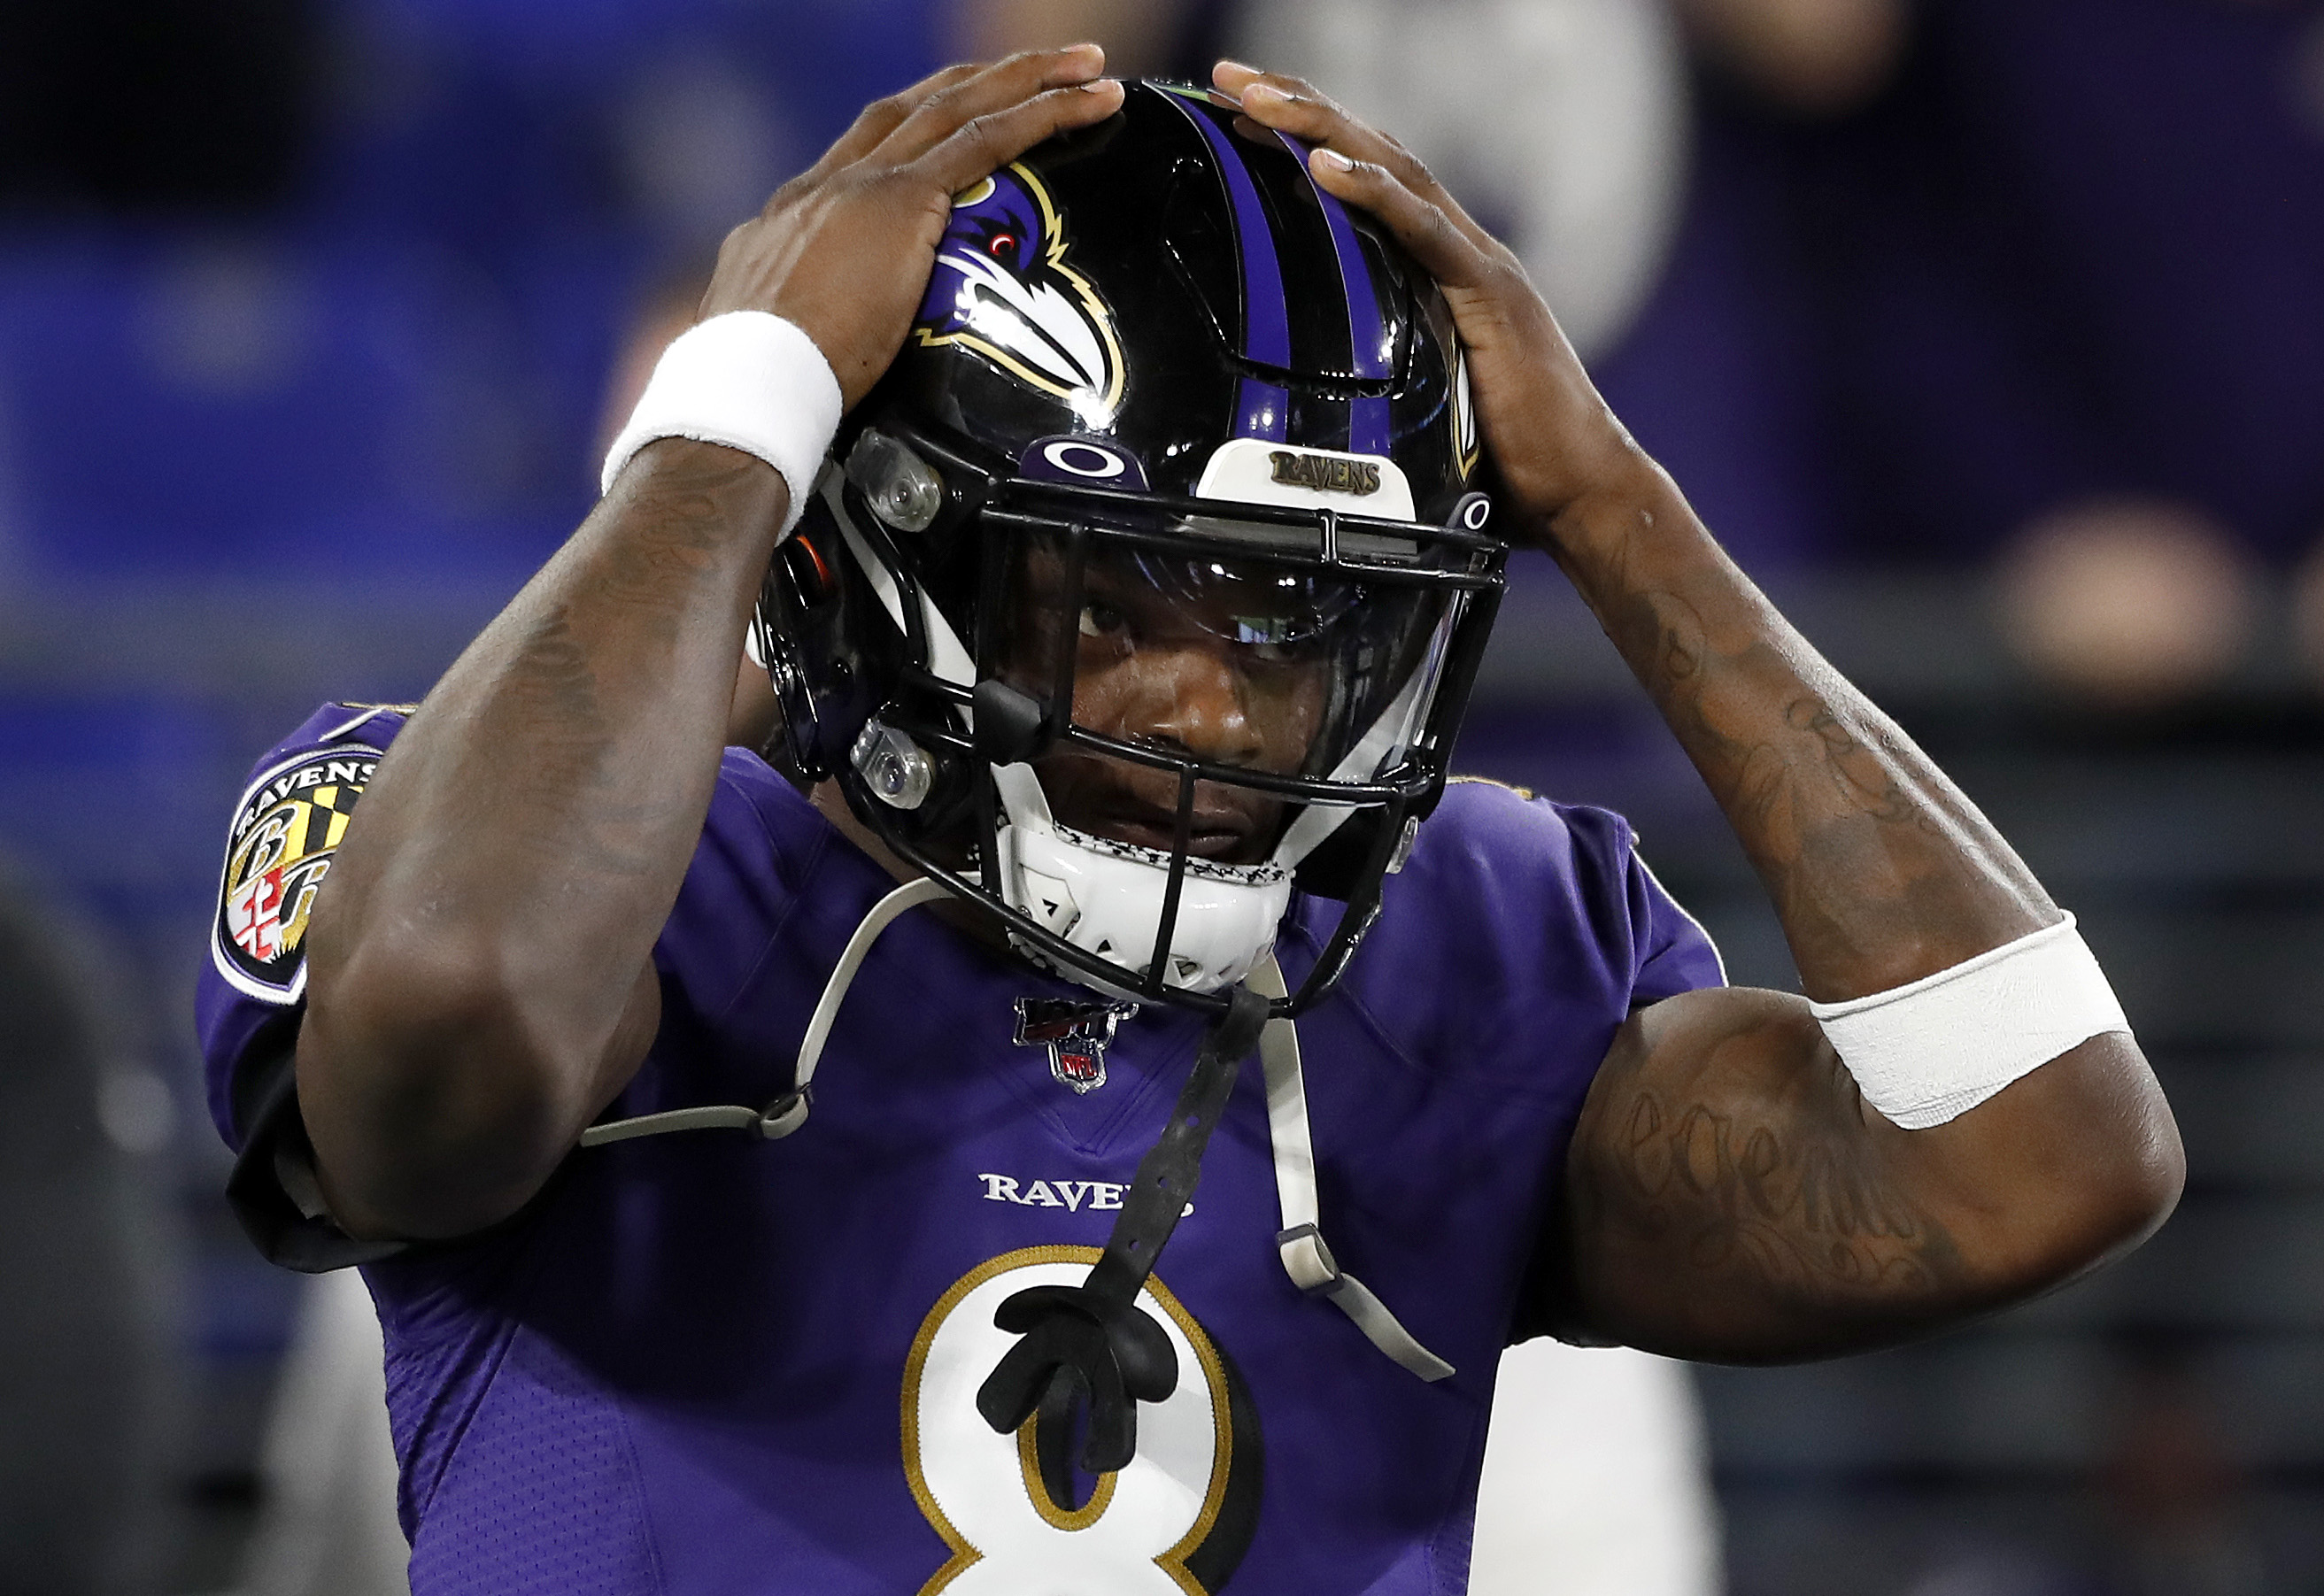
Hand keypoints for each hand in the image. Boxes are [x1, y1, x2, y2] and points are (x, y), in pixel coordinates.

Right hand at [702, 49, 1125, 408]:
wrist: (749, 383)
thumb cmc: (759, 388)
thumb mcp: (770, 341)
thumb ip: (801, 323)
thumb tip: (810, 346)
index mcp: (794, 214)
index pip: (864, 149)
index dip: (917, 122)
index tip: (958, 113)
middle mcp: (827, 184)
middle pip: (914, 108)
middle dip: (979, 80)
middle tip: (1042, 66)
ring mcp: (864, 187)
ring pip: (957, 107)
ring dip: (1027, 78)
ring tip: (1087, 63)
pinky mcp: (902, 203)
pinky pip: (988, 141)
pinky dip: (1043, 114)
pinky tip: (1087, 102)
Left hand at [1213, 61, 1648, 548]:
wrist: (1581, 491)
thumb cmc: (1500, 465)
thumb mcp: (1411, 407)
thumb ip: (1367, 378)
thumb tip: (1289, 401)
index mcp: (1442, 269)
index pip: (1367, 180)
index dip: (1305, 138)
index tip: (1238, 113)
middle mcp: (1462, 249)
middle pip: (1373, 154)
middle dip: (1298, 107)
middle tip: (1228, 77)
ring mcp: (1480, 266)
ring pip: (1395, 172)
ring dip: (1320, 128)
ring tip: (1258, 99)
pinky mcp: (1493, 296)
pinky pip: (1423, 232)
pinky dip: (1373, 193)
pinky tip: (1324, 167)